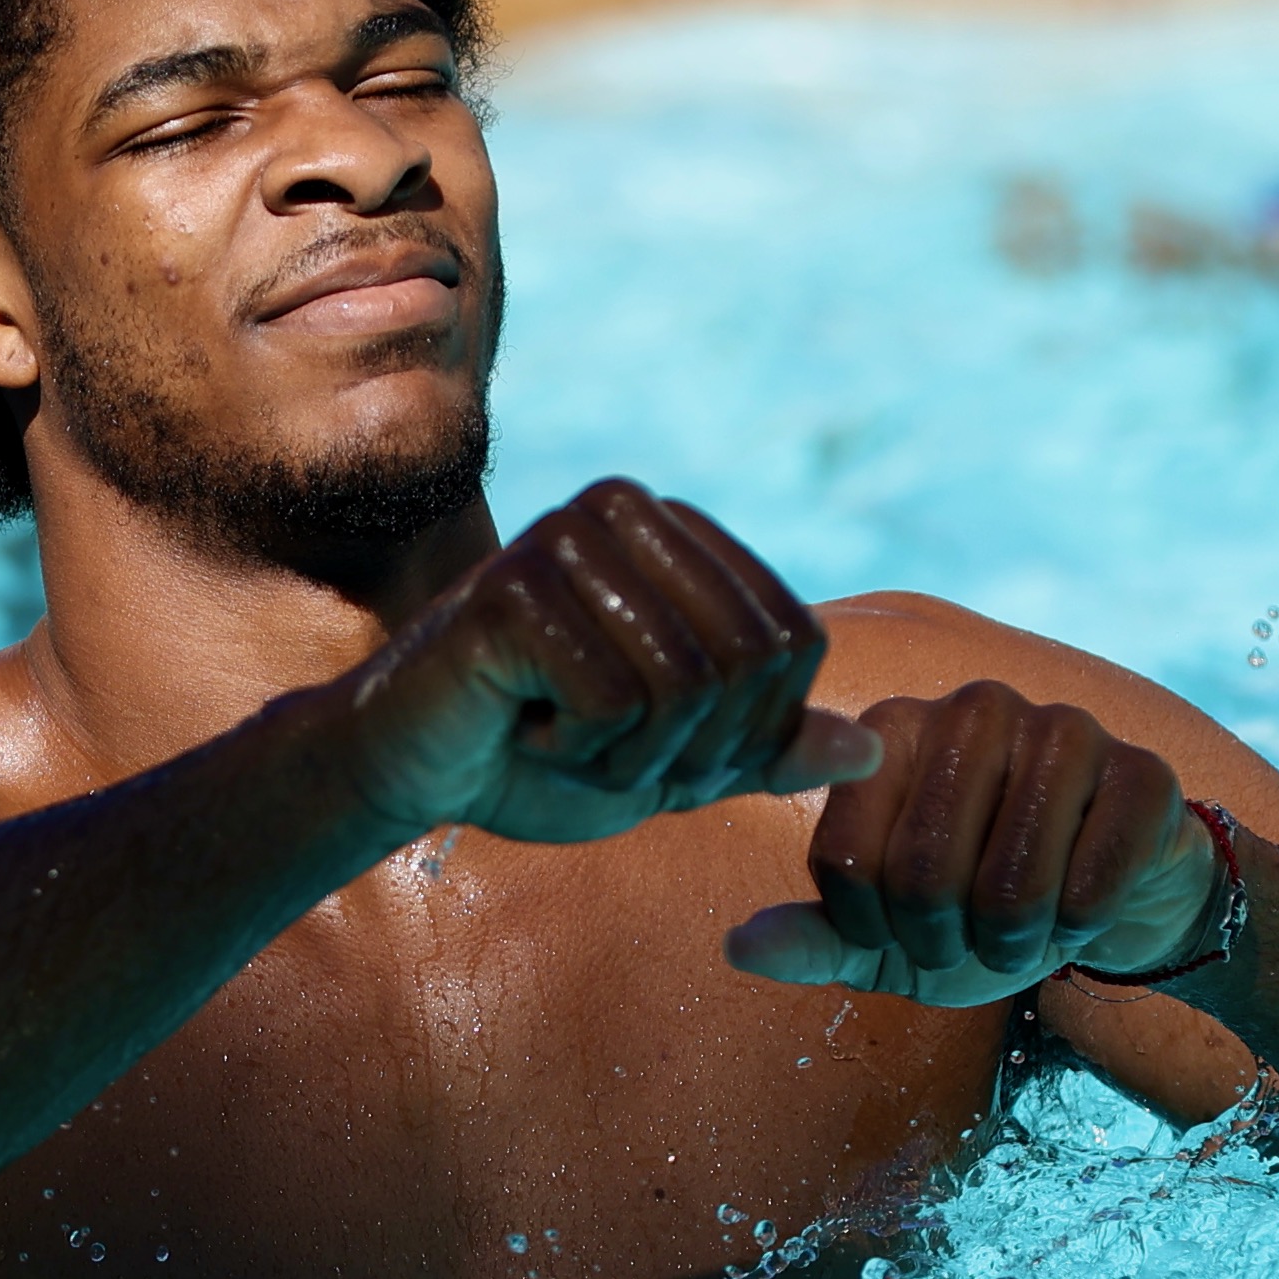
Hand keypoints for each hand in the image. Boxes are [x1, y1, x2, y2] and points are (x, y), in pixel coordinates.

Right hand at [315, 481, 880, 849]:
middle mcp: (626, 509)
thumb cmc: (538, 756)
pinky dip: (579, 750)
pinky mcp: (514, 589)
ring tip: (566, 739)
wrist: (409, 769)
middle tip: (613, 756)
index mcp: (676, 529)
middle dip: (695, 750)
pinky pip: (614, 702)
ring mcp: (567, 538)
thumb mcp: (674, 761)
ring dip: (632, 756)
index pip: (795, 641)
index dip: (753, 731)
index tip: (669, 752)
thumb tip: (870, 746)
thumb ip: (764, 748)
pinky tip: (524, 728)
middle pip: (748, 663)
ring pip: (686, 686)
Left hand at [724, 683, 1217, 1005]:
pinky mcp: (1140, 771)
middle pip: (924, 874)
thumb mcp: (885, 936)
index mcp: (892, 732)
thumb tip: (739, 947)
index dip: (872, 929)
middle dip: (944, 944)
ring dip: (1014, 944)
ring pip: (1011, 885)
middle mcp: (973, 709)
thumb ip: (814, 938)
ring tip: (1023, 932)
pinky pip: (1093, 885)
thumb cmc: (976, 906)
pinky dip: (1082, 929)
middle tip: (968, 942)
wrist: (1104, 897)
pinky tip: (1085, 908)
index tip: (901, 931)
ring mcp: (1064, 728)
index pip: (846, 861)